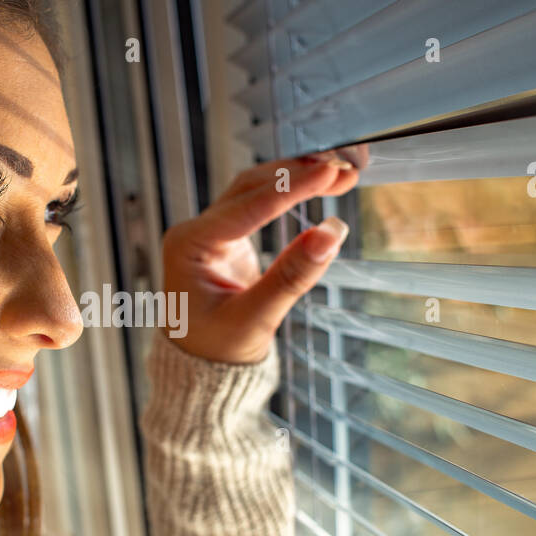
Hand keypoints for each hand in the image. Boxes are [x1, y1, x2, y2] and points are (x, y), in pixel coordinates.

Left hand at [160, 147, 364, 363]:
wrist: (202, 367)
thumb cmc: (218, 349)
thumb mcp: (256, 319)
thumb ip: (291, 277)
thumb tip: (331, 233)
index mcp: (189, 245)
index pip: (248, 206)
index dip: (293, 189)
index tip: (331, 173)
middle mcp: (195, 230)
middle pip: (251, 187)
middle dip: (299, 175)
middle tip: (346, 168)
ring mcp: (210, 230)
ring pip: (256, 188)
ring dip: (297, 177)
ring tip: (342, 171)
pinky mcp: (228, 236)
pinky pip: (260, 203)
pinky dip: (290, 191)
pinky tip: (320, 183)